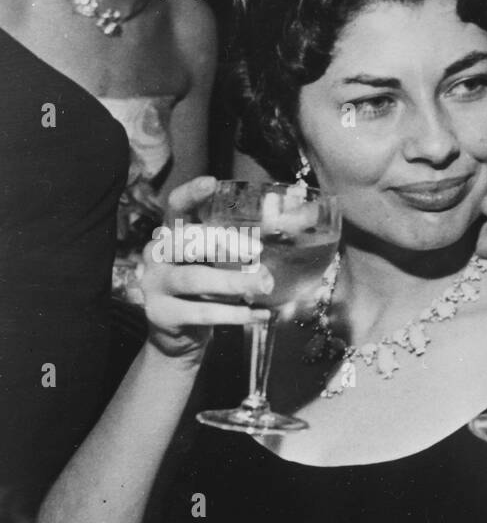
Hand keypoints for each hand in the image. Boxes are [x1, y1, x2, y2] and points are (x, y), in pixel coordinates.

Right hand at [138, 176, 271, 363]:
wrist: (180, 338)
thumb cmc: (207, 293)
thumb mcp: (220, 266)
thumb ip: (241, 251)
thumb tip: (296, 229)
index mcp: (172, 236)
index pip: (175, 208)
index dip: (190, 195)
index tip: (212, 183)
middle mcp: (156, 255)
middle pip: (185, 241)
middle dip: (222, 244)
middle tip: (257, 252)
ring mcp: (154, 284)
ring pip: (193, 278)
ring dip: (233, 282)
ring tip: (264, 284)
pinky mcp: (159, 313)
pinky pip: (199, 313)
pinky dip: (233, 315)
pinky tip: (259, 315)